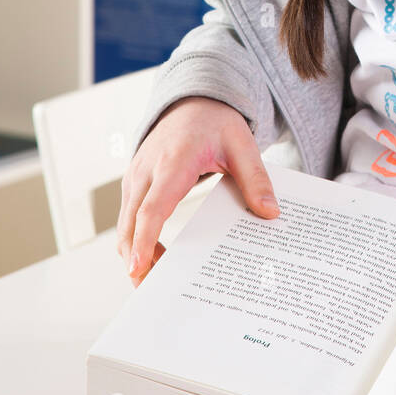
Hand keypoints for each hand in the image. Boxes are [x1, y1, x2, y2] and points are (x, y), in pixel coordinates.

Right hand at [116, 97, 279, 287]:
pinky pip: (129, 218)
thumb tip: (270, 213)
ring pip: (125, 225)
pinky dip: (136, 240)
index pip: (152, 208)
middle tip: (149, 293)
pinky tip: (157, 259)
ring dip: (135, 253)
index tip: (138, 270)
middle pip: (130, 224)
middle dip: (135, 260)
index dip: (144, 240)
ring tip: (156, 282)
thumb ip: (255, 179)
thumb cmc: (215, 122)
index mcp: (172, 163)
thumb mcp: (242, 144)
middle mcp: (146, 171)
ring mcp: (135, 178)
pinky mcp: (134, 184)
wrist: (192, 102)